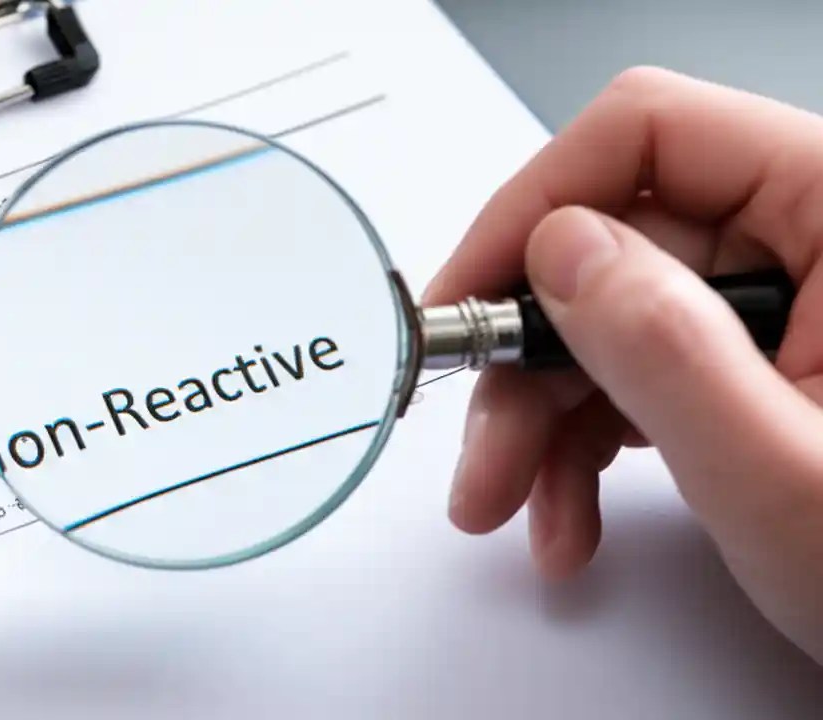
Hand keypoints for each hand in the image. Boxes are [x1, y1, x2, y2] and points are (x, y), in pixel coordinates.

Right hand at [424, 67, 822, 662]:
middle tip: (485, 455)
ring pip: (605, 321)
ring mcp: (781, 304)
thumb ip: (668, 351)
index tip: (464, 303)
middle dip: (527, 363)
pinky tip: (570, 516)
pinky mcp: (758, 361)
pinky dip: (584, 445)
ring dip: (540, 420)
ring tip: (519, 510)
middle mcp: (810, 238)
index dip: (534, 211)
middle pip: (610, 249)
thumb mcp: (782, 473)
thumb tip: (556, 250)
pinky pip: (637, 373)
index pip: (652, 134)